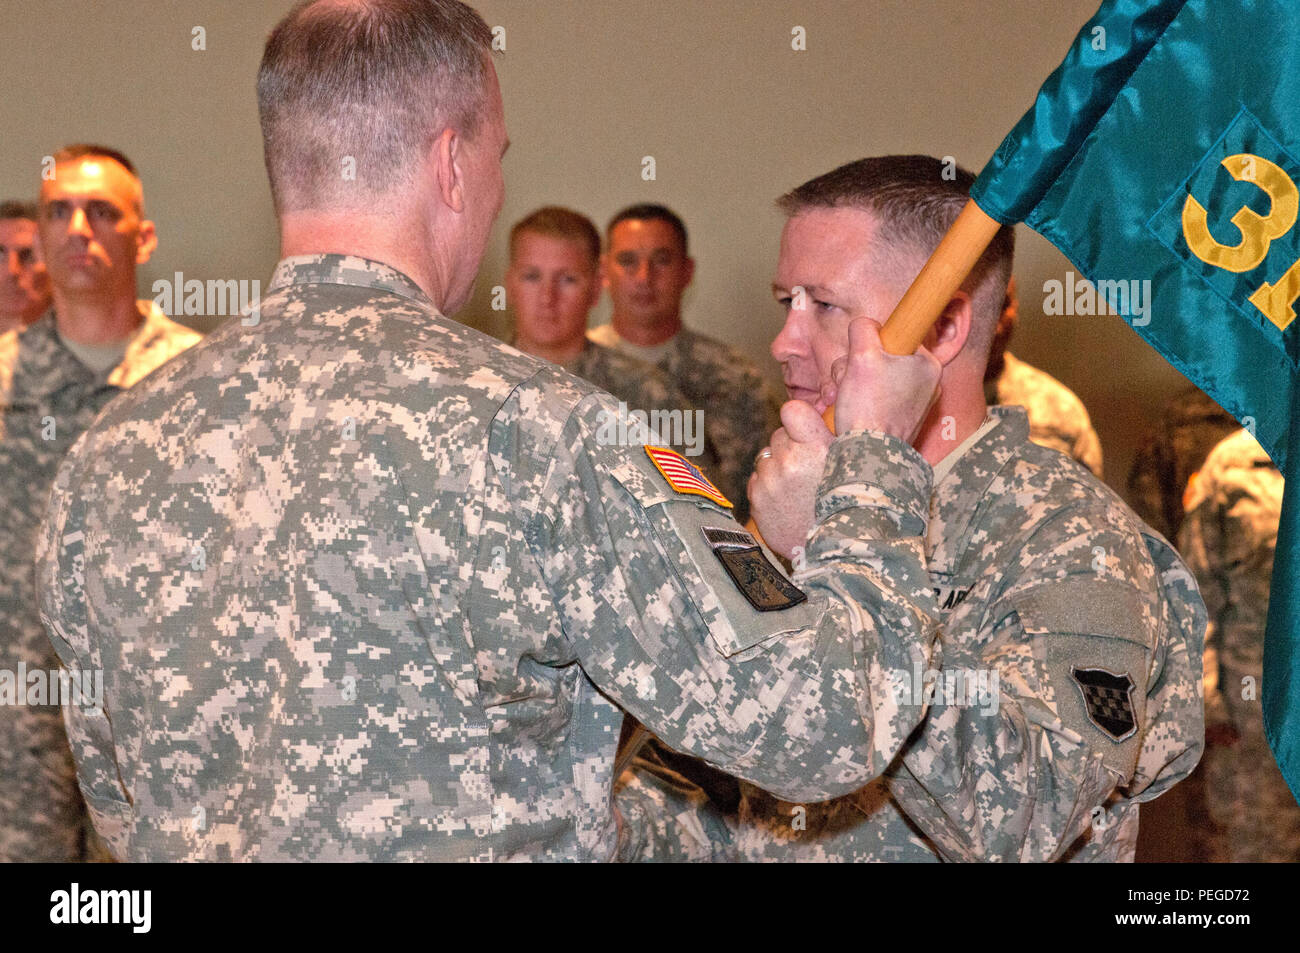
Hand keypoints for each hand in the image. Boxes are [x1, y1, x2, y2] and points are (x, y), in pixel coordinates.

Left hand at [748, 399, 834, 559]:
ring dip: (778, 467)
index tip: (802, 430)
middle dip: (791, 447)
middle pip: (779, 435)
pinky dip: (768, 486)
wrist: (835, 550)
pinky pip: (757, 479)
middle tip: (809, 470)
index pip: (792, 410)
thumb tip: (812, 412)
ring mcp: (770, 481)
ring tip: (799, 489)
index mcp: (816, 447)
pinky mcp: (757, 500)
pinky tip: (787, 500)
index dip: (797, 419)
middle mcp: (789, 461)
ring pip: (766, 457)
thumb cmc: (847, 503)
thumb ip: (827, 438)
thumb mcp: (850, 464)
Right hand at [818, 317, 940, 443]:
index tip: (860, 354)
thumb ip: (863, 329)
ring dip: (849, 383)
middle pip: (880, 355)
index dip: (871, 342)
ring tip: (841, 398)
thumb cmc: (869, 409)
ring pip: (872, 375)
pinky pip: (873, 396)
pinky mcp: (898, 418)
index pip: (898, 334)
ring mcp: (913, 401)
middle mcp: (926, 382)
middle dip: (853, 366)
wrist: (868, 459)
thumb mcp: (862, 356)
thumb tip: (864, 326)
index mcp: (928, 364)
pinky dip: (856, 399)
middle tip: (845, 381)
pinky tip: (845, 408)